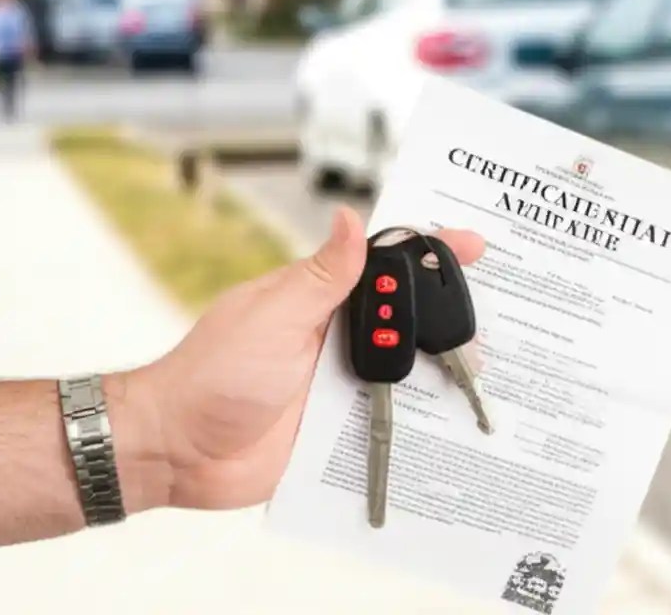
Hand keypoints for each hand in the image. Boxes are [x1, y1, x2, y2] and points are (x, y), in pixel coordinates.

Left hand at [110, 207, 485, 510]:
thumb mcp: (274, 317)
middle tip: (492, 320)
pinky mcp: (339, 426)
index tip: (475, 243)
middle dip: (450, 314)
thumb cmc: (211, 375)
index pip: (385, 264)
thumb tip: (350, 218)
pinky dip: (418, 421)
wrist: (178, 452)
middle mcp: (334, 336)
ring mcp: (339, 382)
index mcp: (320, 298)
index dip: (430, 251)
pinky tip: (452, 423)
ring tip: (483, 369)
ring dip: (440, 369)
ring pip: (405, 369)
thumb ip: (321, 275)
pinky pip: (389, 421)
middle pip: (406, 317)